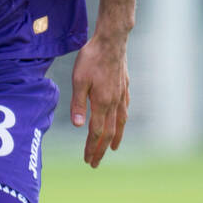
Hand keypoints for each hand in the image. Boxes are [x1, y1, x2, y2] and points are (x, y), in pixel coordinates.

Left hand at [70, 33, 129, 167]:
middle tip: (95, 163)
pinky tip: (121, 122)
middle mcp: (114, 102)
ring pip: (120, 123)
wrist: (111, 40)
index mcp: (102, 102)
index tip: (87, 160)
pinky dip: (122, 122)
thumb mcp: (79, 80)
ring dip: (115, 138)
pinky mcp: (124, 87)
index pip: (96, 132)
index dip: (91, 148)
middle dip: (101, 149)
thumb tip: (77, 125)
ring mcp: (121, 95)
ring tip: (113, 148)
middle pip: (109, 132)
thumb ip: (78, 104)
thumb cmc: (92, 58)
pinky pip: (125, 110)